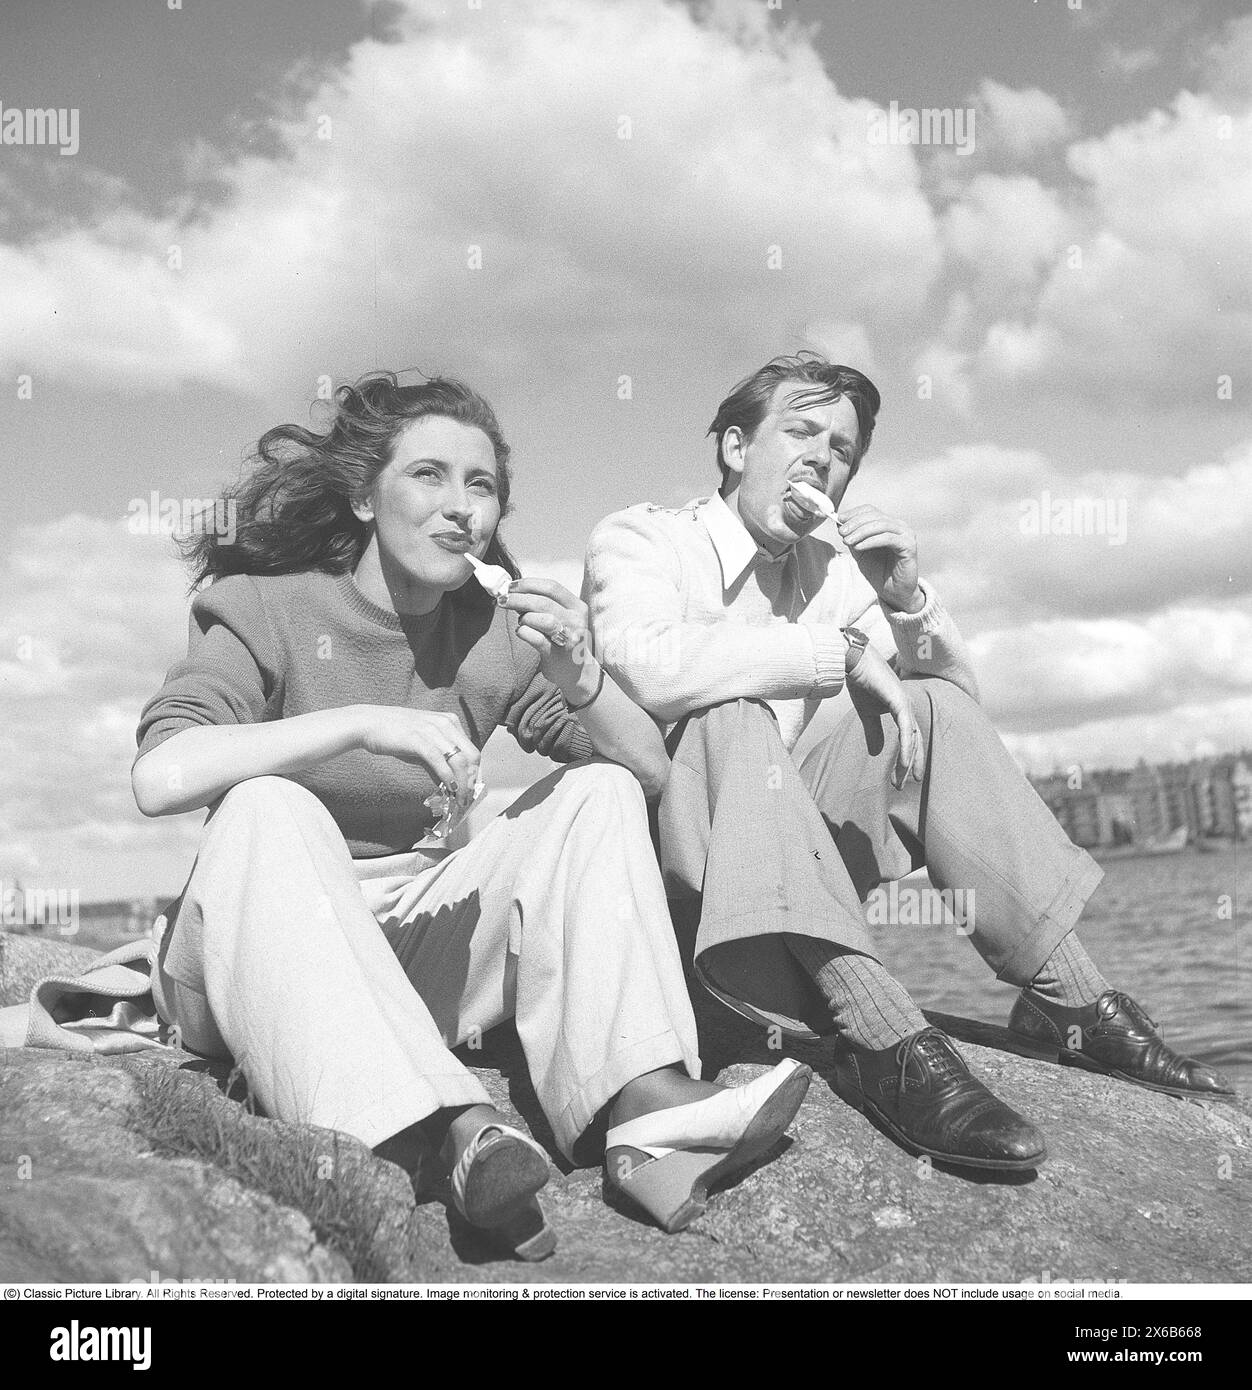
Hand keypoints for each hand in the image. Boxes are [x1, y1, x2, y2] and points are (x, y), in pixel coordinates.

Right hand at [357, 706, 480, 815]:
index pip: (472, 750)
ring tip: (459, 800)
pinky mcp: (419, 740)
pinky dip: (447, 778)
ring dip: (462, 784)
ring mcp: (433, 730)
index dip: (475, 773)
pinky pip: (440, 762)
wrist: (367, 723)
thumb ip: (439, 755)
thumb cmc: (394, 733)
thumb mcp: (423, 740)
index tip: (471, 789)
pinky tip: (449, 789)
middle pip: (471, 756)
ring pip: (458, 761)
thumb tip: (451, 780)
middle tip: (467, 798)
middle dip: (471, 780)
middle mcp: (445, 723)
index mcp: (449, 721)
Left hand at [498, 577, 597, 696]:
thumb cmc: (564, 640)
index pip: (552, 587)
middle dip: (518, 598)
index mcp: (578, 607)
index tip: (511, 586)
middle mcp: (576, 620)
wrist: (577, 673)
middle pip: (542, 602)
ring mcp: (568, 638)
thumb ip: (545, 604)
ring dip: (523, 617)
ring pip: (540, 618)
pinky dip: (522, 632)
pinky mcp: (556, 653)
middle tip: (502, 600)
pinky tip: (521, 632)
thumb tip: (514, 591)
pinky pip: (534, 637)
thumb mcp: (564, 618)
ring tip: (520, 622)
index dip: (528, 584)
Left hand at [838, 505, 921, 613]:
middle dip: (855, 523)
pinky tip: (859, 547)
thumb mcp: (860, 552)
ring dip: (861, 531)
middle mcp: (899, 526)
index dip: (853, 513)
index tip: (837, 520)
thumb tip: (838, 523)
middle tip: (841, 532)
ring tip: (847, 541)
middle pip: (874, 515)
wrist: (894, 592)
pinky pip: (888, 539)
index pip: (870, 510)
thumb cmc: (878, 571)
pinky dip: (871, 541)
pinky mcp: (909, 546)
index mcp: (888, 524)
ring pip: (881, 525)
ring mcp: (906, 534)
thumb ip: (852, 537)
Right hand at [844, 646, 924, 789]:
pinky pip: (906, 730)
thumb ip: (873, 732)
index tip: (906, 778)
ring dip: (909, 761)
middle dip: (912, 765)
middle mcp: (907, 708)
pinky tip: (905, 764)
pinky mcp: (900, 702)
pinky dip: (906, 748)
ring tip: (904, 780)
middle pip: (914, 741)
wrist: (853, 662)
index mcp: (901, 709)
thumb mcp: (867, 713)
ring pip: (912, 739)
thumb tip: (876, 753)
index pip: (910, 737)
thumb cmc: (861, 682)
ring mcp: (905, 704)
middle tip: (908, 785)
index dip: (909, 757)